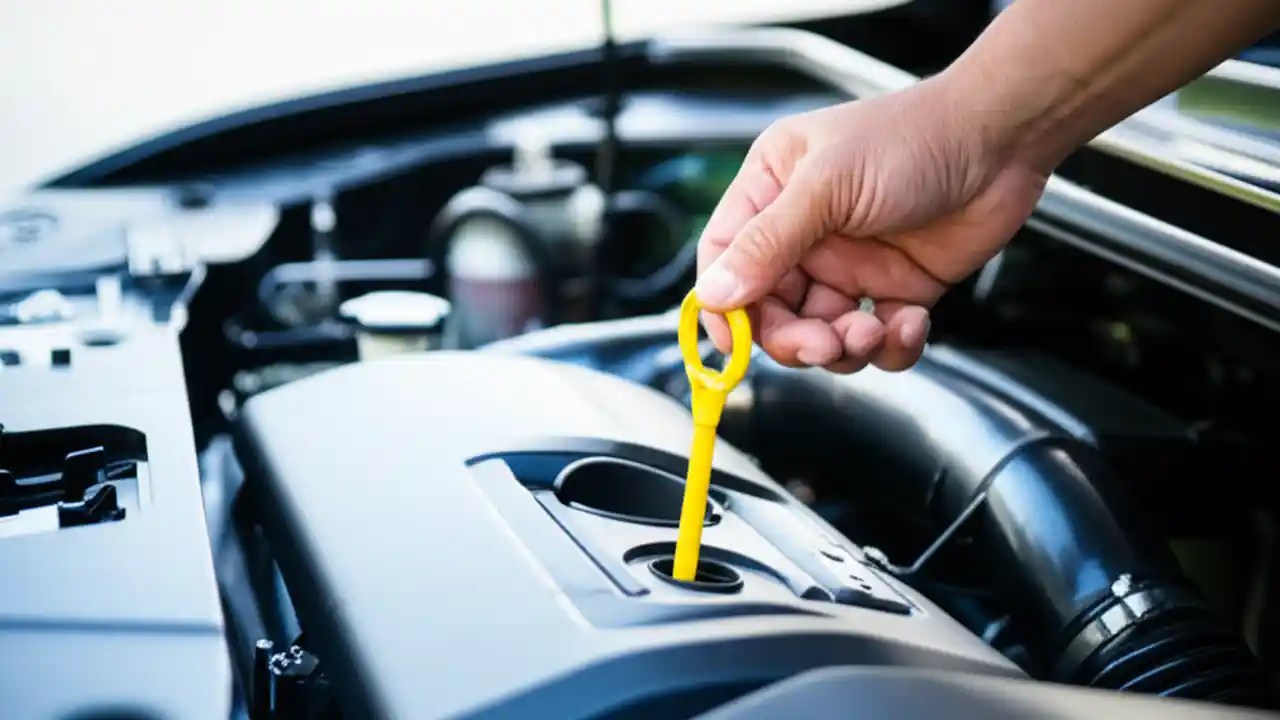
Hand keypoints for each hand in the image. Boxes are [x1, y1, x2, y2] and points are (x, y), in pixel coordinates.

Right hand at [695, 77, 1046, 371]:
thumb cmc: (912, 139)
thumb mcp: (827, 186)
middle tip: (823, 345)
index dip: (725, 307)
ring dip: (847, 347)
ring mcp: (851, 265)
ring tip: (875, 330)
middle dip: (796, 339)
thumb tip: (717, 293)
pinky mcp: (897, 289)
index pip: (725, 260)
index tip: (735, 345)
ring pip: (824, 335)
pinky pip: (878, 340)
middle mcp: (805, 234)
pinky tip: (913, 322)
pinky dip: (893, 346)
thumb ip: (768, 242)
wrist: (1002, 140)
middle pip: (772, 311)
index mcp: (772, 193)